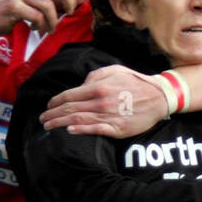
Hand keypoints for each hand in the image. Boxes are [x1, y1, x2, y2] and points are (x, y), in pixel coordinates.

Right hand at [0, 0, 79, 36]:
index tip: (71, 7)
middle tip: (68, 14)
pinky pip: (36, 16)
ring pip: (48, 5)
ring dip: (52, 21)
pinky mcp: (13, 5)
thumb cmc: (13, 11)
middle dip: (69, 1)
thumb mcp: (33, 1)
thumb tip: (75, 1)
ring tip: (48, 28)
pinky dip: (40, 25)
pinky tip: (35, 27)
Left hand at [39, 65, 169, 135]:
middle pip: (70, 109)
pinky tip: (69, 131)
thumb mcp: (115, 70)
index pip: (70, 95)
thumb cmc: (135, 82)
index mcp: (99, 86)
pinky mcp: (117, 128)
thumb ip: (94, 76)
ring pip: (78, 120)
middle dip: (52, 115)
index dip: (55, 102)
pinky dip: (81, 130)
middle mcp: (101, 101)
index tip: (47, 107)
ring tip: (49, 127)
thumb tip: (80, 85)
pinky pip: (95, 130)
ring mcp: (109, 116)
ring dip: (60, 124)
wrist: (158, 97)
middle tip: (42, 120)